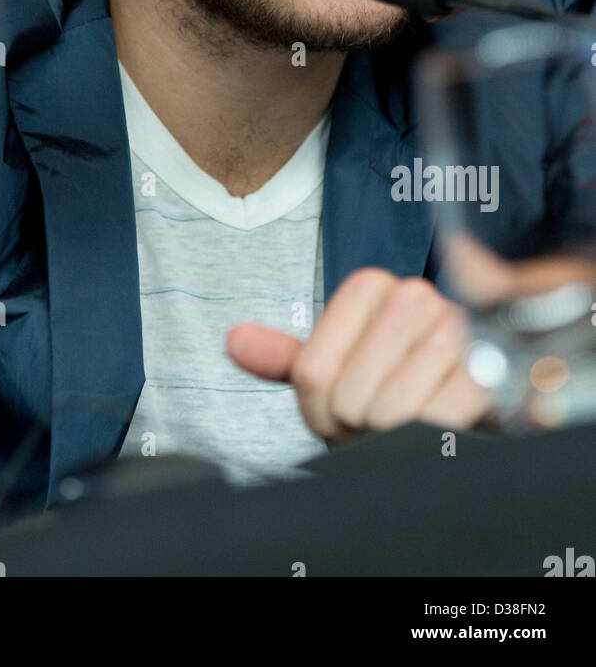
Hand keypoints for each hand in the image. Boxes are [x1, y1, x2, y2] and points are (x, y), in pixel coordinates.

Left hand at [226, 268, 492, 442]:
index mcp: (371, 286)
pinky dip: (428, 437)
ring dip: (390, 435)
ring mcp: (455, 329)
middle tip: (376, 420)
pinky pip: (433, 421)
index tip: (340, 407)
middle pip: (345, 392)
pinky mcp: (488, 371)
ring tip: (404, 423)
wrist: (470, 402)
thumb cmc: (396, 384)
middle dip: (354, 425)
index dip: (319, 406)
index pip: (311, 370)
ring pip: (386, 411)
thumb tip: (234, 341)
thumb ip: (287, 356)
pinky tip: (438, 426)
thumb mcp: (338, 367)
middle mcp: (414, 295)